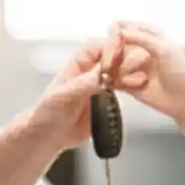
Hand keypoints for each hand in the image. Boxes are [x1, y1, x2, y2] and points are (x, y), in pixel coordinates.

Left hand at [30, 37, 149, 151]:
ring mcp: (99, 86)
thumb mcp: (62, 97)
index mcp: (76, 65)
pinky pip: (123, 89)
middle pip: (113, 57)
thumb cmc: (45, 114)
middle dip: (126, 59)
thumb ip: (82, 85)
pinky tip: (138, 89)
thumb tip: (101, 76)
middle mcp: (89, 72)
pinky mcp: (106, 101)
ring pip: (121, 71)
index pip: (97, 46)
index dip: (111, 46)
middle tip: (137, 66)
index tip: (124, 52)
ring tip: (139, 79)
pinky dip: (133, 87)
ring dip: (131, 73)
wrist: (48, 138)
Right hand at [106, 21, 184, 125]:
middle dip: (112, 54)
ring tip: (136, 80)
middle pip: (113, 44)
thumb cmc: (181, 72)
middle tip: (110, 65)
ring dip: (120, 71)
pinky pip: (114, 79)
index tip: (114, 41)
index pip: (124, 26)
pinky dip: (119, 82)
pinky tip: (132, 86)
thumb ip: (142, 38)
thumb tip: (120, 31)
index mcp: (149, 35)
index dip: (116, 32)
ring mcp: (133, 66)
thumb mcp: (165, 50)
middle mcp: (138, 48)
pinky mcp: (128, 83)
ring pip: (112, 63)